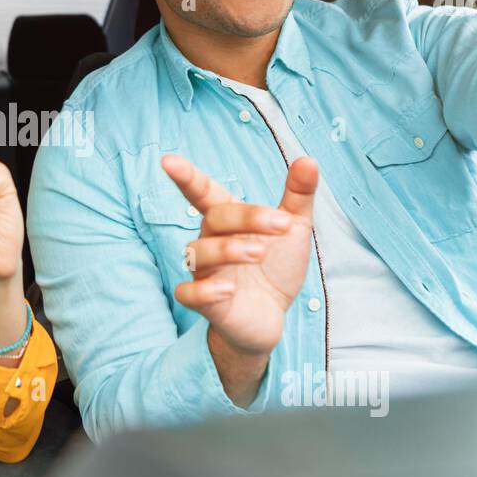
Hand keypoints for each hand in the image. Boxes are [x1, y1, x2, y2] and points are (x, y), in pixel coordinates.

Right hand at [161, 153, 318, 359]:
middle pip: (213, 219)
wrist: (273, 316)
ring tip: (259, 253)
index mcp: (228, 220)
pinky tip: (229, 289)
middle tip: (281, 225)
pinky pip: (188, 294)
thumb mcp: (293, 228)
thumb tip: (308, 160)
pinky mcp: (206, 304)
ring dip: (227, 249)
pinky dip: (205, 290)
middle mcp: (210, 242)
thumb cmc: (275, 268)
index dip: (186, 177)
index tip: (168, 161)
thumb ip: (298, 195)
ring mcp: (206, 273)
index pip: (203, 193)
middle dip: (246, 218)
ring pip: (198, 253)